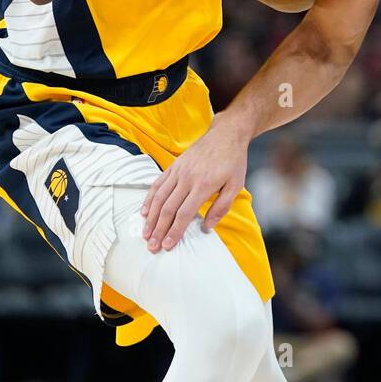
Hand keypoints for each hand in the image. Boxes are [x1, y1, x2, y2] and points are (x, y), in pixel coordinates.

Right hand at [140, 115, 250, 252]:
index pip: (184, 213)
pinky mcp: (173, 166)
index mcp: (203, 185)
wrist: (226, 134)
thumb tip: (207, 227)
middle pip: (168, 209)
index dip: (174, 231)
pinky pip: (157, 184)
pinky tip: (144, 212)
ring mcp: (178, 171)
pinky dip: (149, 199)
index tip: (167, 245)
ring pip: (159, 198)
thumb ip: (221, 207)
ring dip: (150, 218)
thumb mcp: (236, 185)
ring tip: (145, 234)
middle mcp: (187, 178)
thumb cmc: (233, 161)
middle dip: (159, 230)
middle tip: (152, 246)